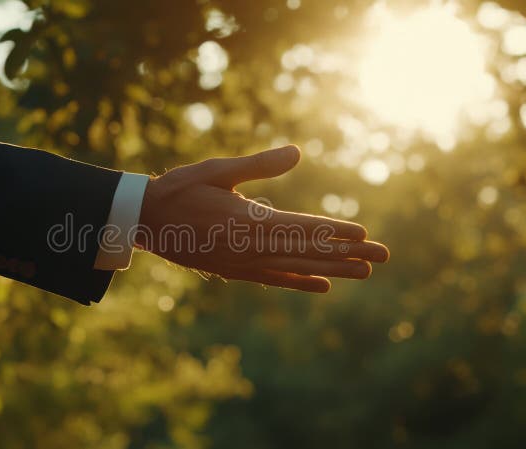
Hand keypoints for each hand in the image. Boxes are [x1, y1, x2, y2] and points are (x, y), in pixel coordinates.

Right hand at [135, 145, 388, 292]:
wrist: (144, 220)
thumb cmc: (179, 189)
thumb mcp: (216, 170)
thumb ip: (258, 165)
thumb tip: (297, 152)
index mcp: (247, 222)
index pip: (301, 229)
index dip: (335, 233)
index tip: (365, 235)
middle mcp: (249, 248)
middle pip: (307, 252)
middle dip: (347, 254)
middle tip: (382, 256)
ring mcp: (242, 264)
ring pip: (295, 268)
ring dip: (332, 269)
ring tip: (363, 272)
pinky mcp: (234, 271)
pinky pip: (274, 279)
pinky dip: (300, 282)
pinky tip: (322, 285)